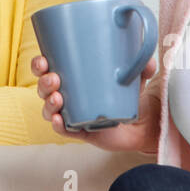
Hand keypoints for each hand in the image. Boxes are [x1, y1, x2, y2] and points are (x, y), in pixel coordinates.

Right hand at [31, 54, 158, 152]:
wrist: (139, 122)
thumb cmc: (128, 92)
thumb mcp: (135, 75)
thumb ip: (143, 66)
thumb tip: (150, 61)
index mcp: (72, 76)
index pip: (46, 68)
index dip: (38, 65)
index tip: (43, 60)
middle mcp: (67, 95)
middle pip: (43, 88)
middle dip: (43, 83)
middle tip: (54, 79)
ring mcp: (71, 113)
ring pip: (49, 109)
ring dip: (48, 103)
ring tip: (58, 98)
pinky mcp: (79, 130)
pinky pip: (63, 129)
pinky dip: (57, 125)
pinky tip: (58, 119)